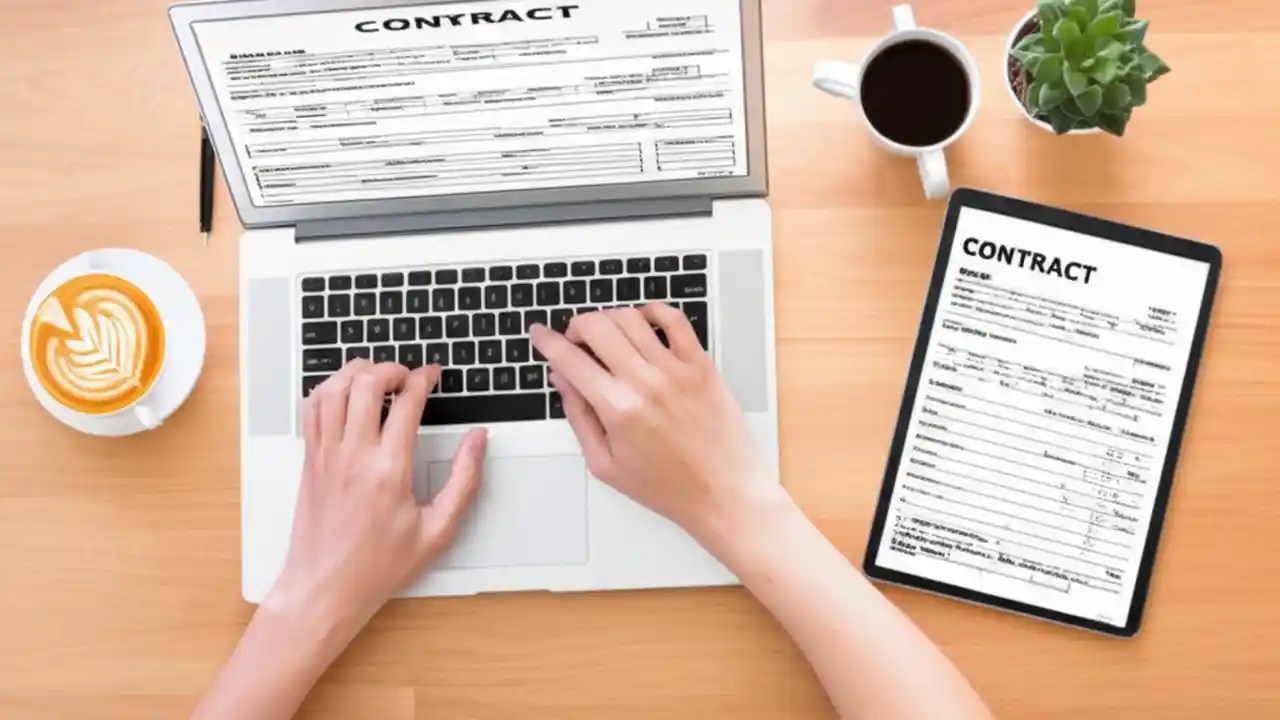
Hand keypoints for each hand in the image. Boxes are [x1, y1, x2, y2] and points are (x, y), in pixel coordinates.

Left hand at [269, 361, 486, 627]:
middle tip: (407, 375)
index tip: (433, 375)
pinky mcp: (310, 461)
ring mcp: (326, 455)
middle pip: (367, 383)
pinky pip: (313, 409)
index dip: (424, 378)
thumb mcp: (438, 531)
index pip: (407, 402)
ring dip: (358, 372)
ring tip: (377, 376)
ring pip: (334, 388)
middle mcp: (353, 456)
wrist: (325, 589)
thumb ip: (464, 480)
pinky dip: (330, 389)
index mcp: (389, 471)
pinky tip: (345, 393)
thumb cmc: (378, 566)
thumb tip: (478, 441)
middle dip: (392, 368)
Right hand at [530, 305, 782, 545]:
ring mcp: (676, 370)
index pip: (569, 359)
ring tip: (607, 336)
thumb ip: (579, 417)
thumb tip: (562, 380)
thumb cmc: (669, 488)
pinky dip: (653, 310)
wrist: (725, 494)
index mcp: (618, 410)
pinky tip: (644, 320)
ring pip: (631, 317)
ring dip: (609, 319)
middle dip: (575, 326)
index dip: (546, 341)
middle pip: (596, 326)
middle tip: (574, 341)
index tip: (539, 334)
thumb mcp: (606, 465)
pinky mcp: (702, 365)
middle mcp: (646, 383)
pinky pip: (675, 320)